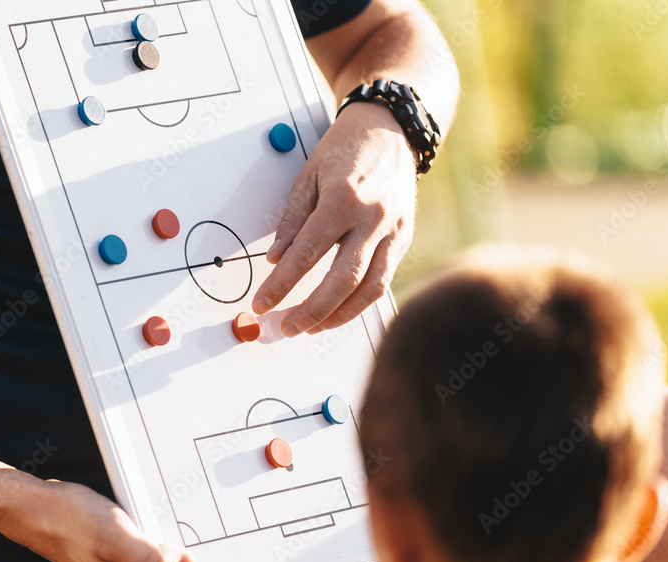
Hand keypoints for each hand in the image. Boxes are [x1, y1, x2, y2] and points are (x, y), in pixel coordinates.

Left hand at [251, 101, 416, 336]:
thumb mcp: (309, 176)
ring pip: (370, 289)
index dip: (282, 284)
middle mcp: (373, 218)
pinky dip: (360, 303)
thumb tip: (275, 260)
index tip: (262, 304)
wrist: (391, 127)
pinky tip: (339, 312)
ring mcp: (394, 231)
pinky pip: (384, 281)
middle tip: (286, 327)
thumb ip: (292, 221)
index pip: (307, 254)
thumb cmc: (345, 149)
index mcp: (344, 199)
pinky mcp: (405, 238)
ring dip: (339, 316)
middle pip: (342, 280)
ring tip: (311, 328)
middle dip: (311, 311)